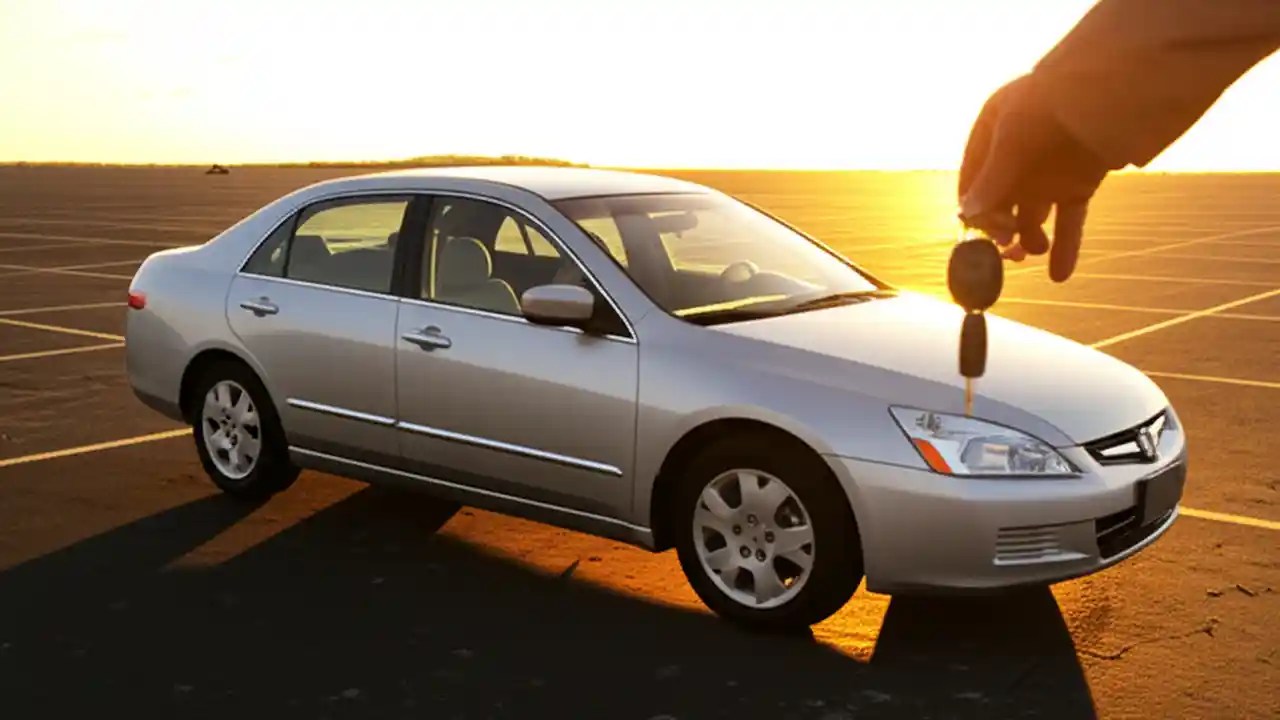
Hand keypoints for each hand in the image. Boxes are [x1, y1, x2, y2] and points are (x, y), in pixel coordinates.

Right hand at [958, 74, 1111, 281]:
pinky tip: (1060, 275)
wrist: (1125, 82)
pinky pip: (1068, 220)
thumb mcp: (1014, 134)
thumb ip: (992, 177)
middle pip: (1000, 202)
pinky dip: (1065, 247)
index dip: (973, 206)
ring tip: (1036, 251)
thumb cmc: (1059, 98)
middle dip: (1001, 227)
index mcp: (993, 131)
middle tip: (1009, 246)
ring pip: (1031, 215)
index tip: (978, 232)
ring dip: (1030, 239)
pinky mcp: (1082, 182)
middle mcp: (1018, 152)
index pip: (972, 179)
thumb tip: (967, 215)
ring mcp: (1050, 168)